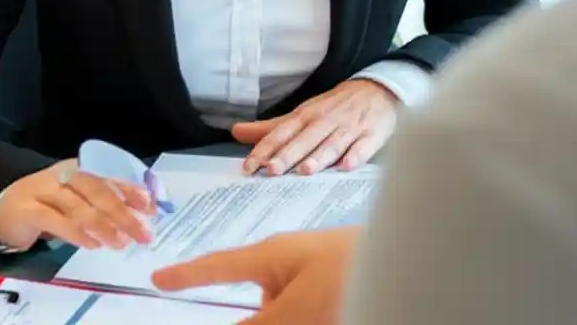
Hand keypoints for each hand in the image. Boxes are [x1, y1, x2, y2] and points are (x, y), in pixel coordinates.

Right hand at [0, 159, 156, 250]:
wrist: (2, 206)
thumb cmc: (48, 203)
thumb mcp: (79, 199)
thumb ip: (107, 201)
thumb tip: (143, 211)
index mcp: (80, 168)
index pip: (110, 176)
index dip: (132, 190)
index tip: (152, 207)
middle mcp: (64, 175)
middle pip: (98, 190)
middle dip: (123, 212)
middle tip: (142, 233)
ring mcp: (44, 190)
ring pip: (79, 205)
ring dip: (103, 225)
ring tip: (120, 242)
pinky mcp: (28, 209)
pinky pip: (56, 220)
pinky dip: (77, 233)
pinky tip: (92, 244)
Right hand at [152, 228, 358, 324]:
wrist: (417, 261)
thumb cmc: (353, 272)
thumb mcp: (295, 308)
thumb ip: (257, 324)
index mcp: (271, 258)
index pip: (218, 267)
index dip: (187, 275)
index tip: (159, 278)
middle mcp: (289, 269)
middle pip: (259, 311)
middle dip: (264, 317)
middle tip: (304, 311)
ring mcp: (314, 285)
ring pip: (288, 315)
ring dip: (298, 317)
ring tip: (324, 310)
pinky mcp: (335, 298)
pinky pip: (308, 313)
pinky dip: (315, 316)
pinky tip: (331, 314)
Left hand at [232, 79, 398, 175]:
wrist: (378, 89)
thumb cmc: (334, 107)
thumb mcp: (301, 113)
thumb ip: (270, 128)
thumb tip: (236, 132)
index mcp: (305, 116)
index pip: (281, 133)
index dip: (264, 149)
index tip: (248, 167)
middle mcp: (325, 121)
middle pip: (304, 139)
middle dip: (288, 154)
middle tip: (272, 170)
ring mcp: (349, 128)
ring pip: (331, 143)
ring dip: (319, 156)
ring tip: (305, 170)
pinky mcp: (372, 135)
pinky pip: (363, 146)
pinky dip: (356, 155)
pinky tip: (347, 166)